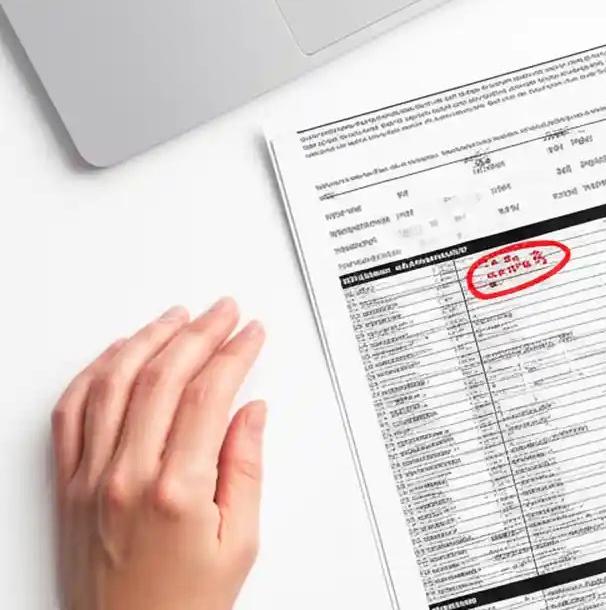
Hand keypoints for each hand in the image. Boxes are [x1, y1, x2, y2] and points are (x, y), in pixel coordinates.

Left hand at [52, 299, 266, 609]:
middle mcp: (126, 478)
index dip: (233, 354)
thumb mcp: (240, 544)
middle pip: (161, 379)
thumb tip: (250, 413)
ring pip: (112, 384)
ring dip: (147, 340)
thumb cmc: (185, 606)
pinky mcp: (68, 488)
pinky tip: (118, 355)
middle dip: (198, 334)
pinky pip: (71, 414)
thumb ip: (245, 470)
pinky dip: (94, 374)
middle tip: (223, 311)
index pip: (207, 396)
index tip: (251, 334)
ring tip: (176, 318)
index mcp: (176, 492)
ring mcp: (90, 480)